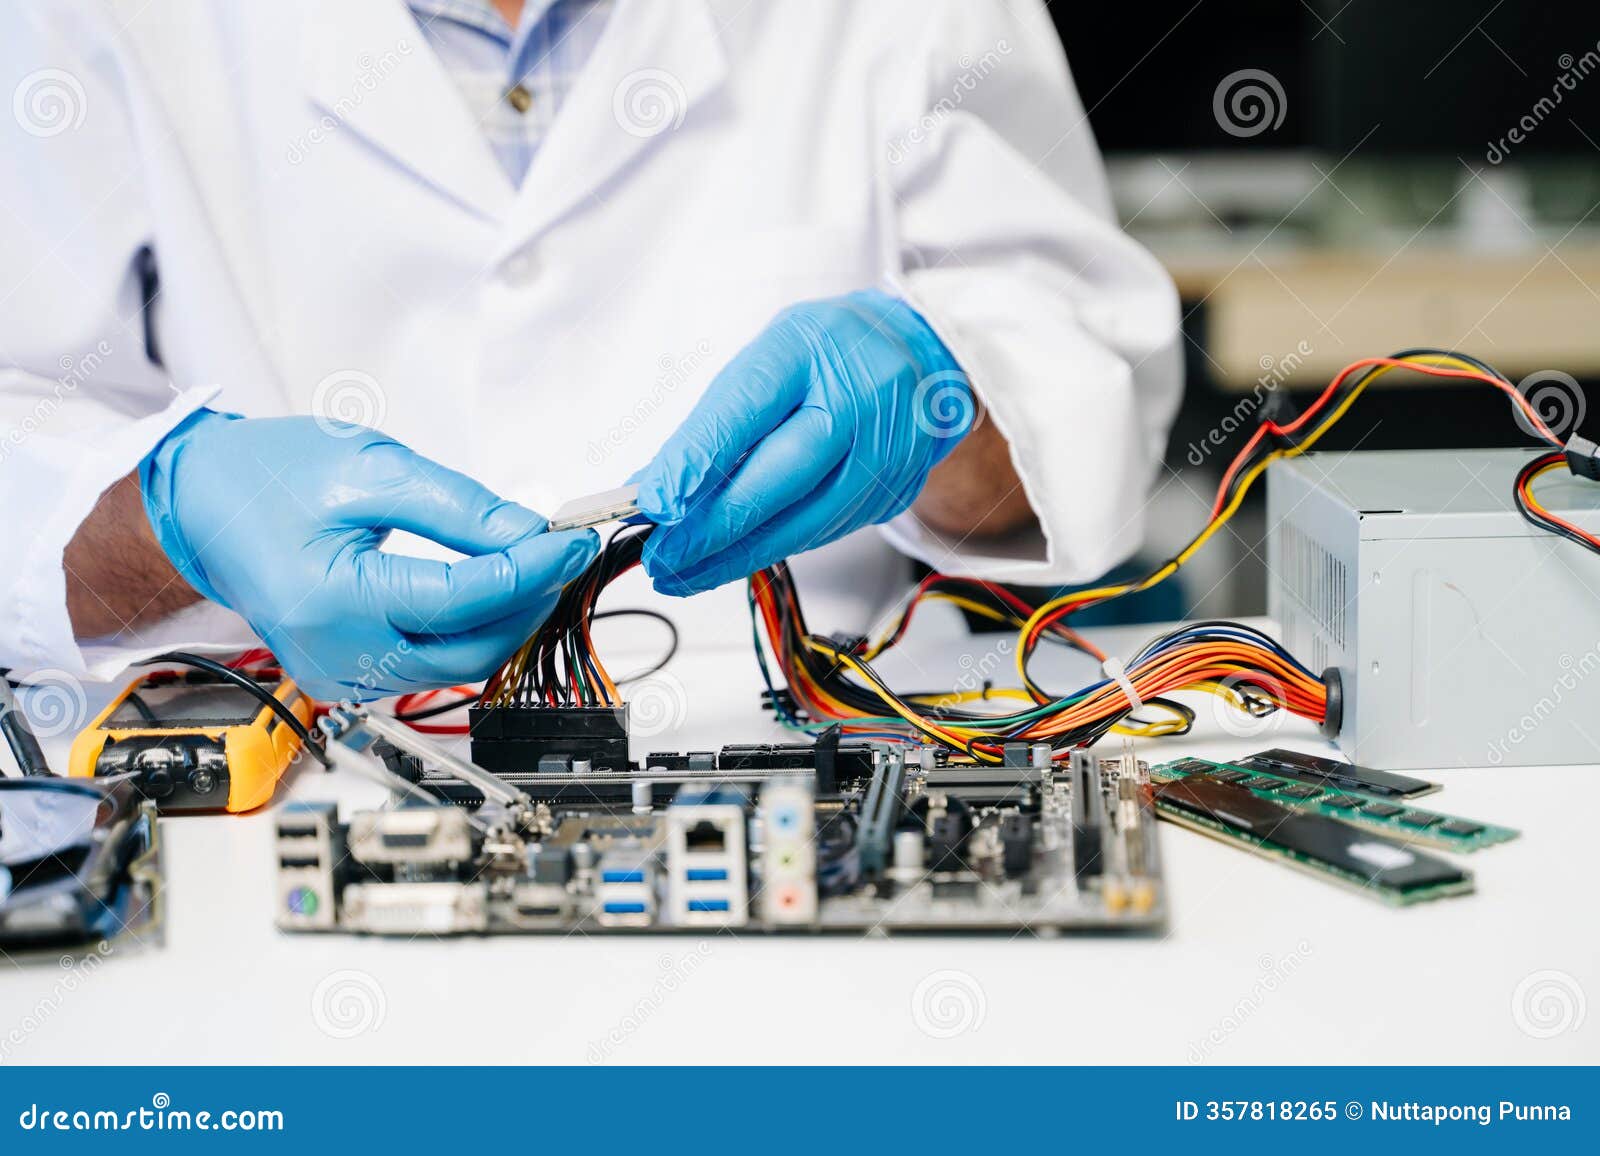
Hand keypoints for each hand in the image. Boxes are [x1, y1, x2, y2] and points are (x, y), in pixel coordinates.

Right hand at [139, 410, 598, 699]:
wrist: (200, 508)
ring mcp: (339, 676)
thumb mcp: (371, 467)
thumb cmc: (266, 479)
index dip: (531, 571)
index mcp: (331, 600)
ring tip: (532, 567)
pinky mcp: (347, 678)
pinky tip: (490, 591)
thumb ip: (459, 508)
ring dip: (506, 621)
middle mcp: (334, 654)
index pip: (462, 600)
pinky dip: (469, 631)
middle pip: (470, 650)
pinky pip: (430, 665)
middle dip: (529, 603)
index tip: (573, 541)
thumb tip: (530, 535)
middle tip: (562, 553)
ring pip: (456, 666)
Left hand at [634, 290, 972, 593]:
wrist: (917, 358)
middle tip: (663, 555)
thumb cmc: (826, 356)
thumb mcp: (766, 362)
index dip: (699, 459)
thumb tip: (652, 487)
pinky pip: (822, 531)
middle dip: (714, 524)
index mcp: (812, 346)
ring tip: (683, 571)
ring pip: (805, 519)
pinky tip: (730, 561)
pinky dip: (771, 549)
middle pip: (783, 473)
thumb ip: (713, 423)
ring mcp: (887, 448)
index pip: (750, 406)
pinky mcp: (894, 491)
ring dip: (737, 553)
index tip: (656, 502)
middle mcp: (860, 395)